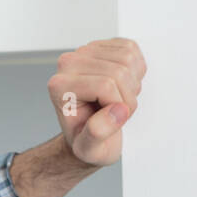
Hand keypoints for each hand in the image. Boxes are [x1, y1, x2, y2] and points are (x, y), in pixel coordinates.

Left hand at [46, 38, 145, 167]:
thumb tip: (116, 111)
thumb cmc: (87, 141)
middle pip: (119, 70)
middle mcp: (68, 63)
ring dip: (132, 83)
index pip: (106, 85)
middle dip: (127, 96)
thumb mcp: (89, 150)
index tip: (111, 120)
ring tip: (118, 99)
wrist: (88, 133)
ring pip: (128, 58)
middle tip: (116, 111)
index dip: (119, 105)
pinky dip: (135, 69)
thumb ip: (97, 134)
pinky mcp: (101, 46)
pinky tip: (123, 85)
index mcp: (60, 86)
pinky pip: (131, 49)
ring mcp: (84, 51)